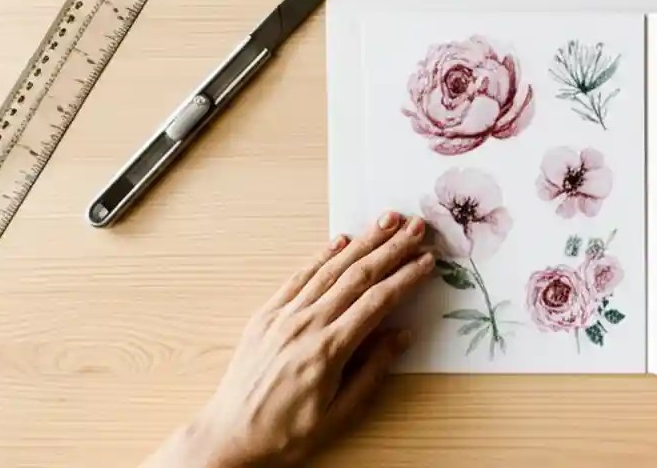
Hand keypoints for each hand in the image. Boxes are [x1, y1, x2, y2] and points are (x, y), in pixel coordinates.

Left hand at [142, 212, 434, 467]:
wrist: (230, 436)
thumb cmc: (287, 433)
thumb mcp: (340, 415)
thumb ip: (373, 371)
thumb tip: (402, 335)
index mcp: (329, 350)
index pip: (378, 302)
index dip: (406, 278)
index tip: (427, 260)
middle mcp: (306, 325)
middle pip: (358, 277)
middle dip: (391, 249)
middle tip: (416, 227)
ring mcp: (283, 316)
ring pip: (330, 270)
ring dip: (362, 242)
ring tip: (386, 221)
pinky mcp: (265, 315)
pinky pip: (298, 277)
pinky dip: (322, 256)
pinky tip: (341, 241)